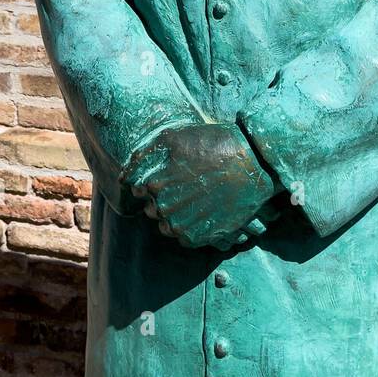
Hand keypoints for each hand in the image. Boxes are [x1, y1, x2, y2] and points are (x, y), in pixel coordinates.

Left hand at [124, 123, 277, 249]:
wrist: (252, 164)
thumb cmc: (212, 145)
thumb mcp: (173, 138)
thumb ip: (143, 156)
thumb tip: (125, 176)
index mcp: (154, 184)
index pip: (137, 189)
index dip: (151, 180)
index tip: (169, 173)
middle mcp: (164, 208)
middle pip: (151, 208)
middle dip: (163, 198)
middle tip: (186, 184)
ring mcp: (181, 226)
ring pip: (166, 225)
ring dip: (175, 214)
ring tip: (196, 197)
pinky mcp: (199, 238)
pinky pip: (183, 237)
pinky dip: (190, 226)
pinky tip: (204, 209)